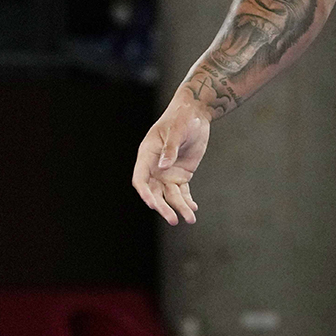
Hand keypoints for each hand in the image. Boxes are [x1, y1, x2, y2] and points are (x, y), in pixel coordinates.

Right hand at [132, 102, 210, 224]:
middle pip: (154, 193)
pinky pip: (182, 192)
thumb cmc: (182, 117)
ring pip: (170, 196)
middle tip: (173, 220)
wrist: (195, 114)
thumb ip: (170, 148)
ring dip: (178, 208)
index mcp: (147, 154)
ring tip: (190, 219)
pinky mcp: (181, 175)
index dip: (145, 193)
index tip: (152, 204)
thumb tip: (163, 167)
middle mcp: (155, 167)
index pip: (140, 179)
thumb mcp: (176, 130)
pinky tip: (193, 209)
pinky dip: (187, 201)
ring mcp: (167, 173)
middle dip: (163, 207)